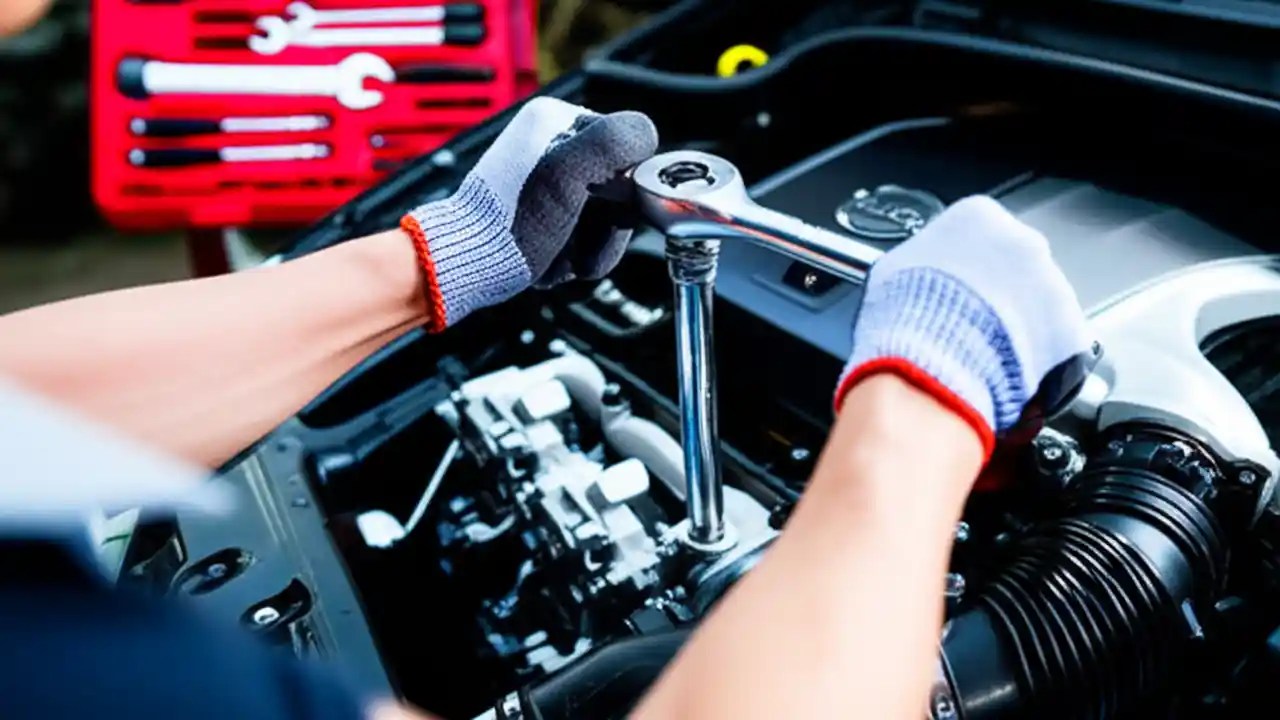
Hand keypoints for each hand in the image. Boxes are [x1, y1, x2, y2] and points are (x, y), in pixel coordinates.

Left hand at [401, 97, 658, 331]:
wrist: (463, 267)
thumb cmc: (508, 224)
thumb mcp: (569, 173)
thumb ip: (615, 141)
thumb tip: (646, 135)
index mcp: (556, 120)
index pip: (629, 151)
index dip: (626, 193)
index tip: (610, 216)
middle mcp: (549, 143)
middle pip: (617, 190)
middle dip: (604, 230)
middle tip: (583, 253)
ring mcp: (544, 178)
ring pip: (600, 217)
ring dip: (588, 248)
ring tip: (560, 259)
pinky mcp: (538, 210)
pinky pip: (578, 231)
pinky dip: (570, 254)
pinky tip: (549, 262)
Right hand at [834, 195, 1092, 457]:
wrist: (930, 368)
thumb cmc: (906, 320)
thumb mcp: (893, 274)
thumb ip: (917, 261)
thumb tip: (916, 272)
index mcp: (977, 219)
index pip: (978, 233)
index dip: (965, 268)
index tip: (956, 289)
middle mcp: (1023, 242)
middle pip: (1017, 267)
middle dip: (1000, 296)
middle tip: (971, 324)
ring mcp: (1053, 285)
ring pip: (1040, 307)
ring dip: (1020, 328)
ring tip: (985, 356)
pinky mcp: (1071, 330)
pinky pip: (1058, 346)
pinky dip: (1040, 362)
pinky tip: (1007, 374)